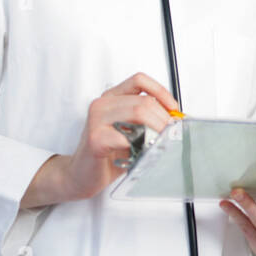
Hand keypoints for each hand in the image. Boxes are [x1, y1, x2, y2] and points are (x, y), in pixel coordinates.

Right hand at [62, 72, 178, 200]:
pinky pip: (126, 136)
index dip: (161, 92)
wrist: (82, 175)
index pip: (139, 80)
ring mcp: (96, 120)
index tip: (173, 109)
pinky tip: (140, 152)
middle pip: (144, 101)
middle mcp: (102, 104)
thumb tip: (173, 120)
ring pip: (138, 113)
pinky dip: (140, 144)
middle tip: (170, 134)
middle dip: (163, 119)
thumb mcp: (130, 131)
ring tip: (158, 143)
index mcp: (111, 98)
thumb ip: (147, 121)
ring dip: (155, 129)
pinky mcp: (96, 139)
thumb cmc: (108, 154)